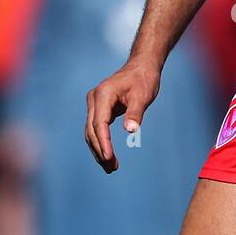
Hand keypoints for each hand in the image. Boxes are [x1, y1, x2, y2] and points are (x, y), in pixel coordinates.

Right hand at [84, 57, 161, 173]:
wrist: (141, 66)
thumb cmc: (144, 79)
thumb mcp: (143, 96)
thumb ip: (135, 113)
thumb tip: (130, 131)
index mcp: (103, 94)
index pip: (99, 123)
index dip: (103, 142)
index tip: (109, 158)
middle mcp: (94, 98)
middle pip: (92, 130)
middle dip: (100, 150)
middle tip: (112, 168)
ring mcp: (94, 103)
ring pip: (91, 131)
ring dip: (99, 149)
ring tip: (111, 168)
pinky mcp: (98, 108)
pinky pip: (96, 128)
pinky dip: (101, 142)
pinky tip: (108, 155)